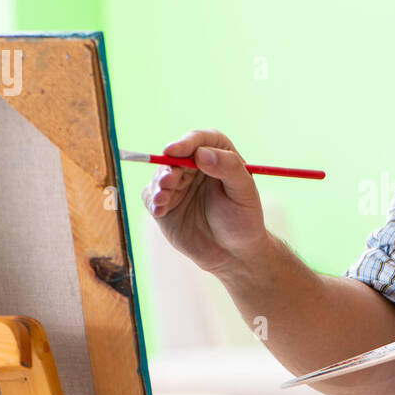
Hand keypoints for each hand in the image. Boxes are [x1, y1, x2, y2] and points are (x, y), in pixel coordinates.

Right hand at [141, 129, 267, 276]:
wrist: (234, 254)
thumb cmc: (244, 219)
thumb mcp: (244, 193)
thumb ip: (228, 168)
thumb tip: (201, 153)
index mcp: (217, 156)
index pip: (199, 140)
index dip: (185, 143)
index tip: (174, 151)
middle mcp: (195, 166)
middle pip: (174, 157)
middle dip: (168, 167)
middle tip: (168, 180)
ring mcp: (178, 184)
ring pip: (160, 175)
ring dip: (159, 185)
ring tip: (164, 198)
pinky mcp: (164, 203)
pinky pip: (150, 196)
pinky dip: (152, 200)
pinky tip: (160, 210)